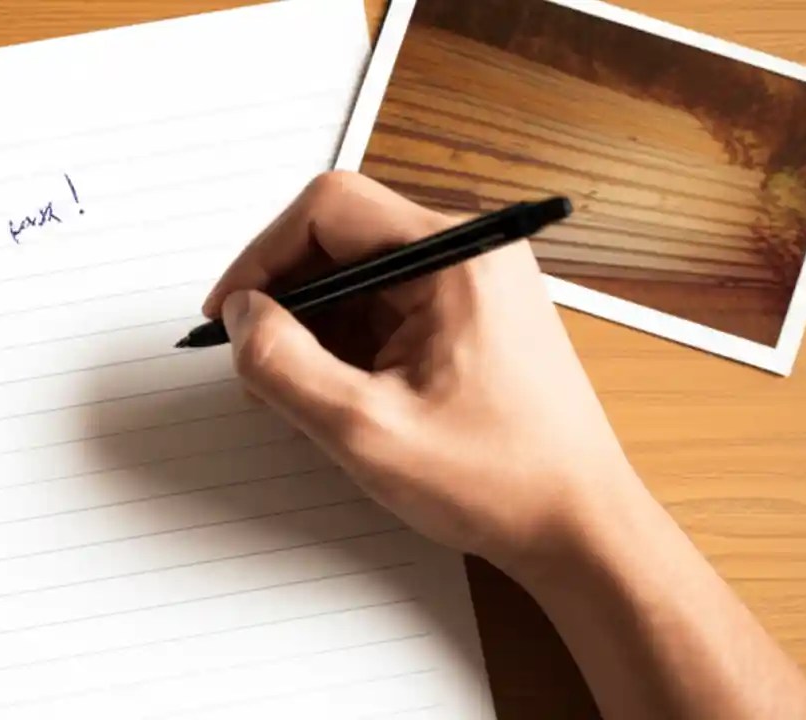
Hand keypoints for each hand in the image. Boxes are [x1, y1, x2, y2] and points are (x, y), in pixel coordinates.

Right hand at [202, 171, 638, 577]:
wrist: (577, 526)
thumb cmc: (499, 481)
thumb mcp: (365, 429)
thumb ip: (283, 364)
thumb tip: (240, 315)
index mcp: (455, 257)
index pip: (330, 209)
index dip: (262, 256)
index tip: (229, 311)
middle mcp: (470, 253)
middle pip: (342, 237)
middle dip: (286, 297)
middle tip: (254, 361)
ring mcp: (473, 284)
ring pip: (359, 276)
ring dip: (313, 326)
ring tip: (295, 392)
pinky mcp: (469, 316)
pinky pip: (387, 306)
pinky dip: (346, 343)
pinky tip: (335, 394)